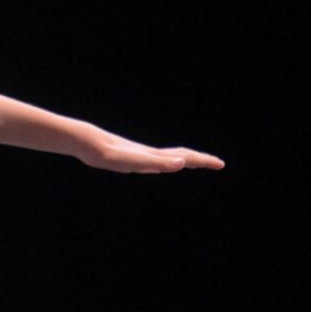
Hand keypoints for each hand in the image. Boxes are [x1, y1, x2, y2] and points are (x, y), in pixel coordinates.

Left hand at [81, 129, 224, 173]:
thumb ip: (159, 163)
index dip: (204, 161)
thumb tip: (182, 163)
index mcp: (156, 157)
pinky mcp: (130, 159)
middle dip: (200, 160)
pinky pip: (154, 161)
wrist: (89, 145)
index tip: (221, 164)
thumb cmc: (111, 155)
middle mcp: (151, 154)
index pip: (186, 158)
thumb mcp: (136, 162)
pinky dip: (165, 163)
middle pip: (181, 156)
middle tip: (216, 163)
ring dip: (184, 160)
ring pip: (168, 158)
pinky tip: (161, 166)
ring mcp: (141, 156)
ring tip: (193, 163)